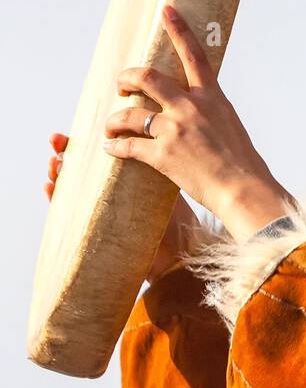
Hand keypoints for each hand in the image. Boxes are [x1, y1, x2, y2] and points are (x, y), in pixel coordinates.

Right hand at [45, 130, 198, 281]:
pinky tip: (50, 188)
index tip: (77, 131)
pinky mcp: (91, 227)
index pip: (102, 152)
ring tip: (54, 164)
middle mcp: (109, 189)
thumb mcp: (161, 188)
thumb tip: (135, 137)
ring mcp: (99, 207)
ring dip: (57, 171)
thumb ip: (148, 165)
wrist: (174, 256)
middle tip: (57, 141)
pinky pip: (67, 211)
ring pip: (70, 184)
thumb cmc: (174, 222)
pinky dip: (55, 197)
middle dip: (65, 150)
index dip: (87, 141)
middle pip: (81, 164)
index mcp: (125, 175)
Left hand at [103, 5, 291, 233]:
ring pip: (131, 114)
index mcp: (212, 97)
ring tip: (110, 126)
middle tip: (121, 86)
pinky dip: (116, 146)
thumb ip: (213, 114)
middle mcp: (190, 107)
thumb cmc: (243, 165)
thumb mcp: (232, 127)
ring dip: (115, 119)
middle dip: (127, 78)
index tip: (166, 10)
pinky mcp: (163, 155)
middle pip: (147, 78)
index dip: (178, 29)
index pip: (193, 54)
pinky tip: (110, 149)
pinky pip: (129, 146)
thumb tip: (203, 116)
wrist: (244, 190)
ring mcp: (175, 130)